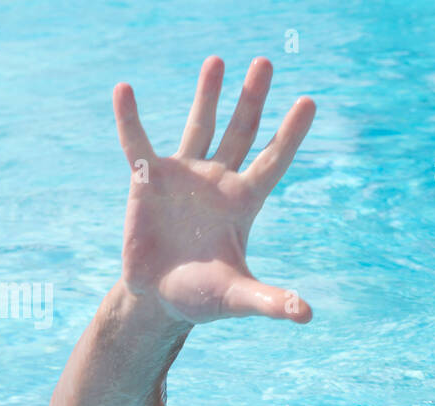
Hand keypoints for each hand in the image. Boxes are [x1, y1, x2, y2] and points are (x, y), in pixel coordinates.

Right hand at [112, 56, 314, 323]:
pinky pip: (136, 144)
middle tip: (266, 61)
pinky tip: (124, 90)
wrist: (159, 299)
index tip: (310, 101)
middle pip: (241, 132)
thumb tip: (306, 316)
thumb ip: (270, 302)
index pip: (273, 161)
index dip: (291, 133)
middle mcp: (218, 181)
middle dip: (253, 99)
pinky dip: (130, 119)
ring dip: (208, 94)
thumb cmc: (203, 297)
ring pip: (199, 126)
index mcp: (243, 203)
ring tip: (218, 60)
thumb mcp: (237, 298)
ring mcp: (184, 176)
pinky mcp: (147, 181)